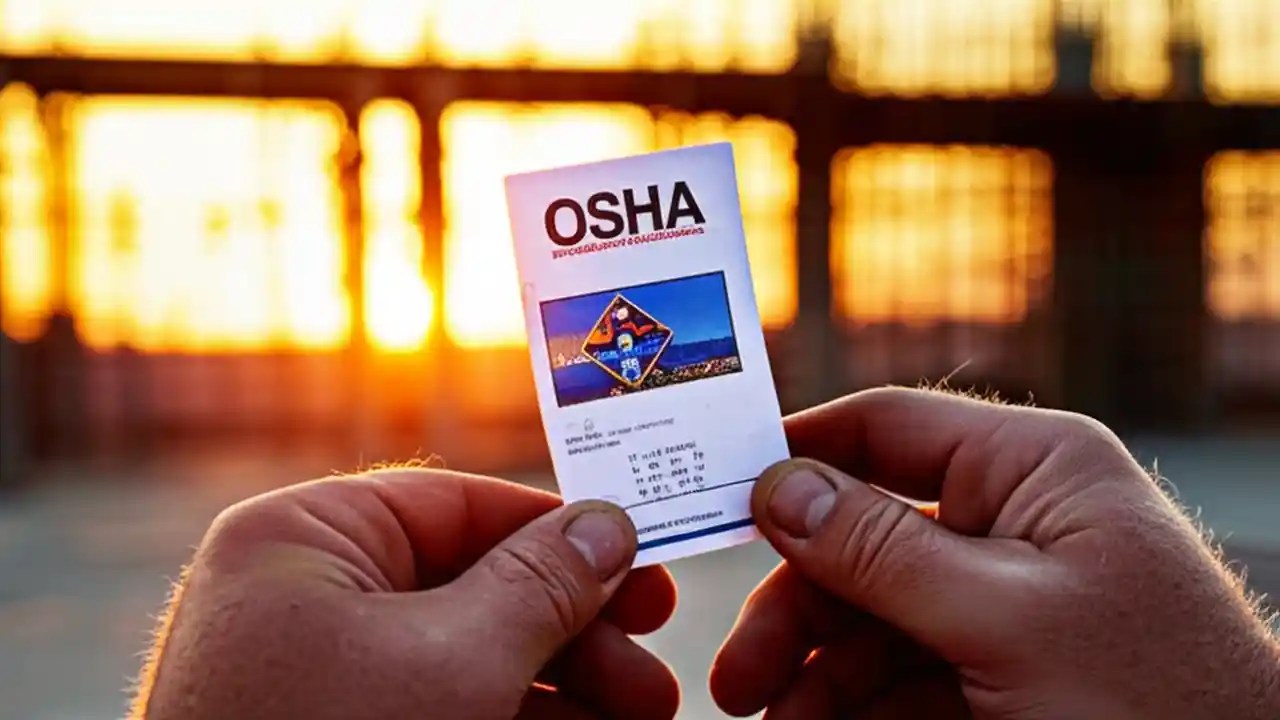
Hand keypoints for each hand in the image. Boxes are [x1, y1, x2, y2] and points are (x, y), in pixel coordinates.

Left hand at [133, 469, 678, 719]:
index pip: (459, 506)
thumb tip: (608, 524)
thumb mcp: (455, 659)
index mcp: (304, 539)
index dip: (562, 533)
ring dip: (565, 689)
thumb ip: (541, 584)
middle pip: (475, 587)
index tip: (645, 561)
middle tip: (653, 670)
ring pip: (469, 657)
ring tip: (643, 714)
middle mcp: (305, 598)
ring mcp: (317, 676)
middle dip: (577, 632)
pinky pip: (443, 709)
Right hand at [711, 388, 1279, 718]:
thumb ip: (883, 552)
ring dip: (814, 670)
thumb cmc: (1161, 705)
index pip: (884, 430)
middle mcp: (1012, 522)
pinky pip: (901, 672)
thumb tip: (780, 486)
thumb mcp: (1006, 621)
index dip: (795, 459)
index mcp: (1032, 468)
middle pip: (860, 539)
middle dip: (795, 606)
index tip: (713, 498)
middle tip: (739, 673)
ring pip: (870, 616)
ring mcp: (1005, 602)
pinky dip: (854, 704)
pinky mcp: (1002, 671)